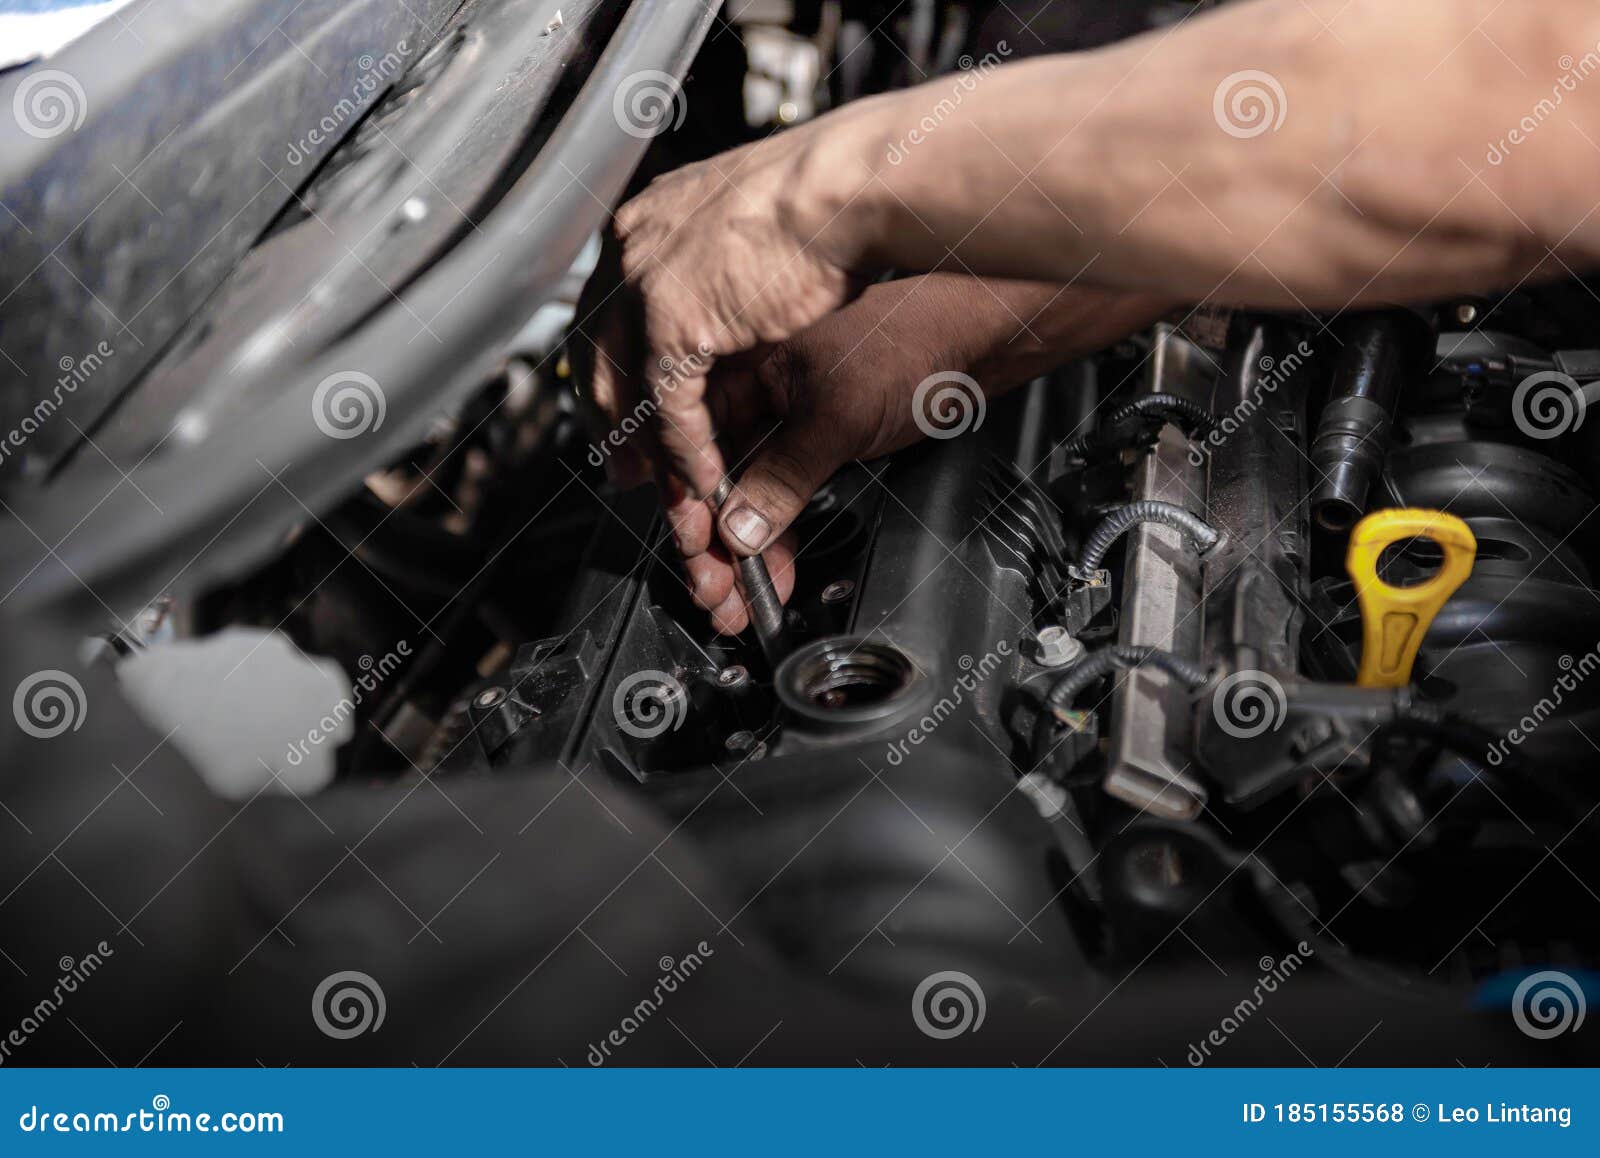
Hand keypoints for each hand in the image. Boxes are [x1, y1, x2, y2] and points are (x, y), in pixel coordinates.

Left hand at [581, 127, 866, 509]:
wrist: (845, 183)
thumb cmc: (825, 194)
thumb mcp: (752, 222)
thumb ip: (722, 261)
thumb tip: (724, 289)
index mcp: (648, 219)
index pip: (606, 311)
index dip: (613, 369)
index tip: (622, 409)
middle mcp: (633, 248)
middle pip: (598, 354)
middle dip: (611, 422)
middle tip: (626, 470)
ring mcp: (643, 283)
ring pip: (629, 388)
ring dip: (654, 450)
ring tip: (675, 491)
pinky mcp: (672, 320)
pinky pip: (667, 405)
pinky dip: (686, 451)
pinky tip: (706, 478)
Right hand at [641, 276, 1173, 633]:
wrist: (988, 329)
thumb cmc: (920, 335)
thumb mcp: (838, 414)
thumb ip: (782, 477)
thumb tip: (739, 531)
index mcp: (741, 361)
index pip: (690, 444)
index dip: (687, 506)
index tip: (697, 555)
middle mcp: (755, 388)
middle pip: (711, 480)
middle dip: (711, 546)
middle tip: (716, 595)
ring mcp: (787, 416)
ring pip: (746, 497)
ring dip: (741, 554)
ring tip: (739, 603)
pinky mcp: (820, 440)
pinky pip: (782, 497)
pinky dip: (777, 537)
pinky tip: (775, 574)